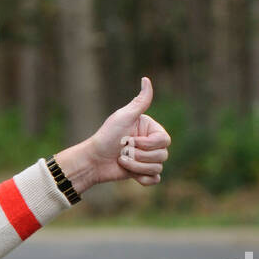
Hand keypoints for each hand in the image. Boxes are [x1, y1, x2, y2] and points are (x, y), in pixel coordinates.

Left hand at [55, 76, 170, 192]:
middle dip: (139, 156)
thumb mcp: (124, 117)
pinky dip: (144, 179)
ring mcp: (148, 159)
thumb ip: (140, 101)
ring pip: (158, 168)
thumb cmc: (107, 136)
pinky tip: (132, 176)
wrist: (93, 160)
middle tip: (122, 152)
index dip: (148, 144)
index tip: (130, 141)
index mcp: (151, 129)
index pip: (164, 140)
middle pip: (163, 155)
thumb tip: (146, 79)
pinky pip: (155, 179)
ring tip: (121, 161)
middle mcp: (152, 144)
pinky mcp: (143, 174)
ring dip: (136, 167)